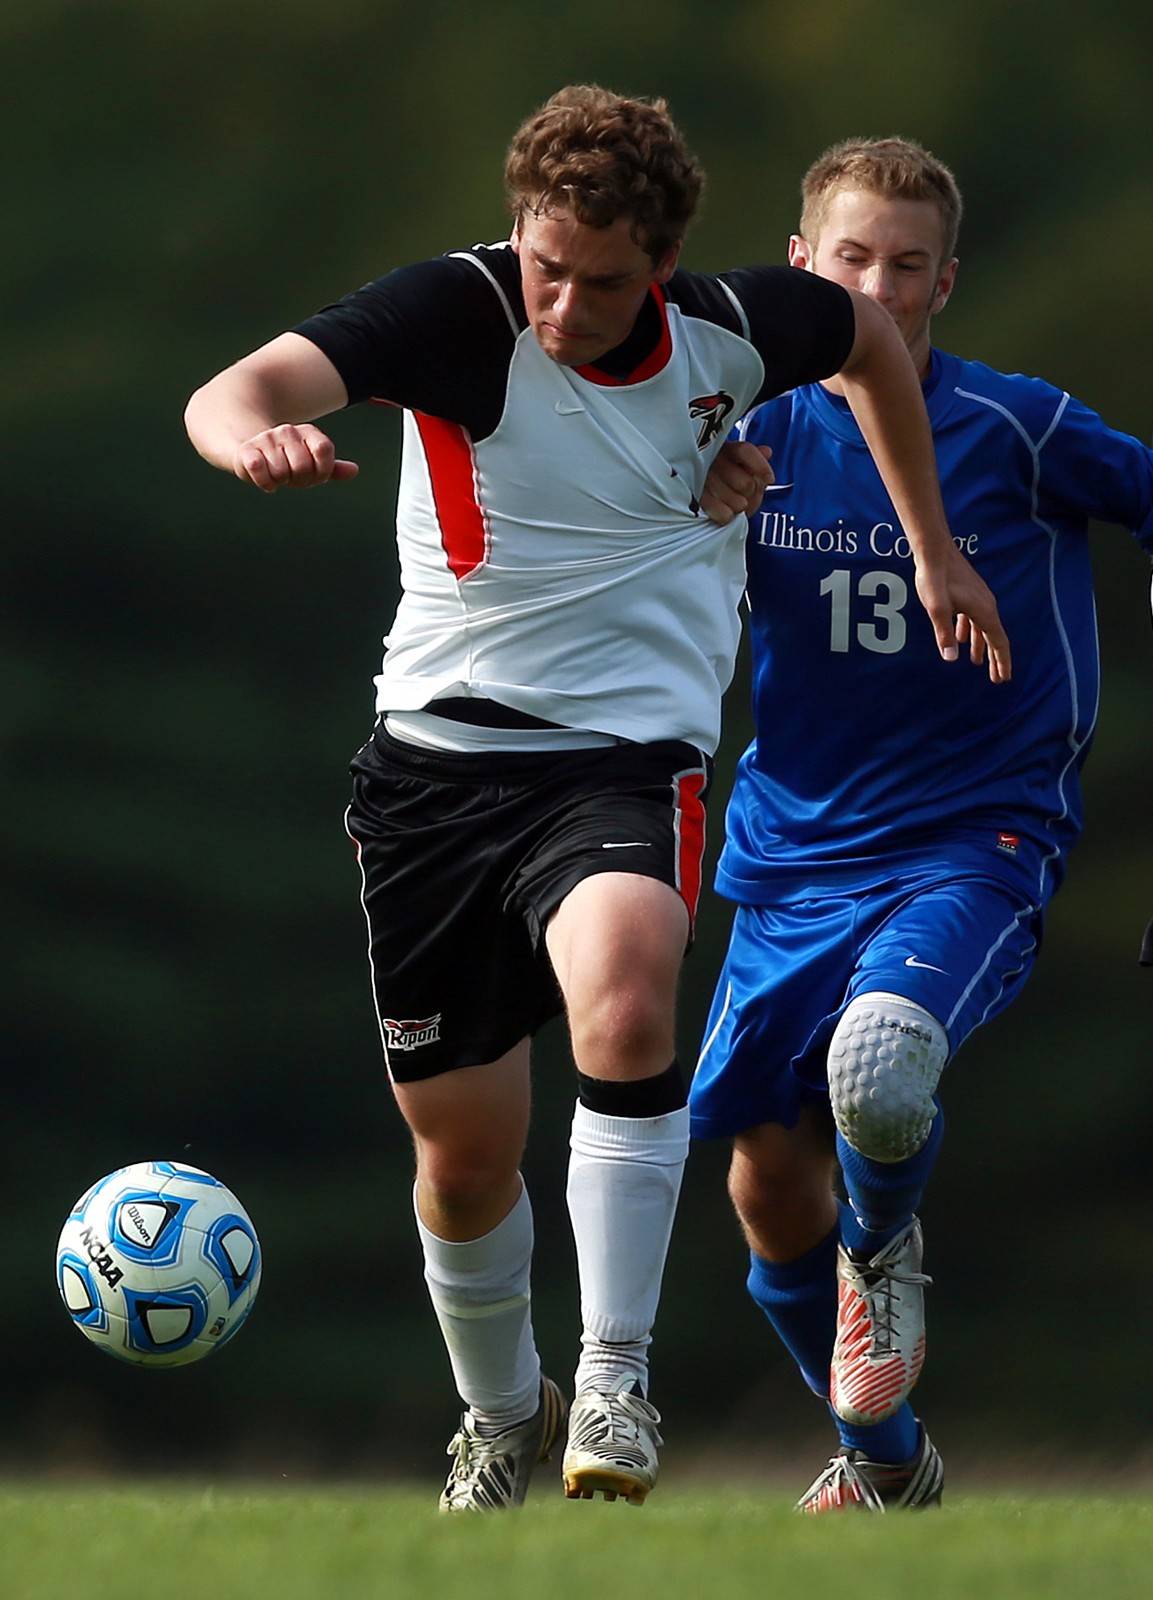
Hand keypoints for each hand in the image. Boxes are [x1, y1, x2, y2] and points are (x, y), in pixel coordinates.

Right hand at [234, 423, 358, 492]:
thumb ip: (332, 468)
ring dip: (280, 481)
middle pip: (303, 467)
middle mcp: (287, 431)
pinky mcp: (247, 451)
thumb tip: (354, 471)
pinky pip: (259, 471)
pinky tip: (265, 480)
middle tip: (291, 476)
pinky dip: (265, 483)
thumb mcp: (312, 463)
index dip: (322, 470)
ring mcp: (266, 439)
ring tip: (276, 474)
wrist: (251, 451)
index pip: (324, 449)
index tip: (315, 475)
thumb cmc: (288, 461)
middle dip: (299, 480)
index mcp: (308, 432)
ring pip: (281, 472)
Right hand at [700, 442, 772, 523]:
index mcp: (723, 449)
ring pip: (738, 502)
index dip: (761, 466)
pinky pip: (724, 514)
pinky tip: (727, 513)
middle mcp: (710, 462)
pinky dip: (729, 516)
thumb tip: (767, 451)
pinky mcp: (697, 501)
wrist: (688, 493)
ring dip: (740, 506)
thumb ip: (754, 459)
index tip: (770, 479)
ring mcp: (701, 482)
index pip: (745, 452)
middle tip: (746, 495)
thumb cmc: (720, 476)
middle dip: (750, 493)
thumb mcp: (738, 464)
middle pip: (745, 483)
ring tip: (735, 504)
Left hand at [914, 543, 1011, 682]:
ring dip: (981, 645)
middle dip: (994, 658)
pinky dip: (970, 631)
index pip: (998, 642)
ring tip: (976, 662)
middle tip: (997, 678)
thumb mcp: (936, 608)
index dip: (1001, 661)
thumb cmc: (935, 578)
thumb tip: (951, 658)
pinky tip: (962, 639)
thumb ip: (944, 633)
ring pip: (983, 627)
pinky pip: (973, 617)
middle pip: (994, 637)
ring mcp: (978, 598)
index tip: (1004, 678)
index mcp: (983, 611)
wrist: (934, 551)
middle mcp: (986, 605)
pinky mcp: (969, 593)